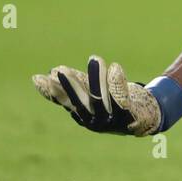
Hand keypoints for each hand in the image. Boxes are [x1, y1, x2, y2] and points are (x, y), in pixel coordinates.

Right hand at [32, 55, 161, 135]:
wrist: (144, 117)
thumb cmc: (112, 103)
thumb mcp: (91, 92)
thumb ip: (73, 84)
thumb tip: (45, 74)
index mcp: (82, 116)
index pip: (64, 102)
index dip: (52, 91)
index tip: (38, 78)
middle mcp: (95, 122)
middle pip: (80, 102)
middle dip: (70, 85)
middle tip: (58, 69)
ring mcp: (112, 121)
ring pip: (101, 99)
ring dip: (96, 78)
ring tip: (94, 59)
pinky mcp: (130, 116)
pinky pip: (122, 99)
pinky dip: (117, 83)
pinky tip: (115, 67)